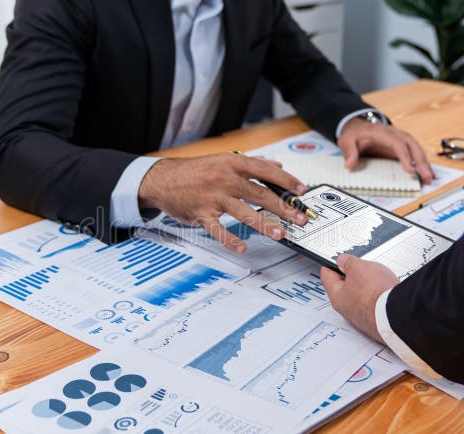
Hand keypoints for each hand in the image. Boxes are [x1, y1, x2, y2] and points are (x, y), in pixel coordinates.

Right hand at [138, 153, 308, 252]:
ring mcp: (213, 197)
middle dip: (283, 207)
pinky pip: (218, 229)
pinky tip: (241, 248)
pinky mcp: (202, 213)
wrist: (162, 179)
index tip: (302, 191)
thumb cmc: (194, 171)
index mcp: (233, 163)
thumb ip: (251, 163)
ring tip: (280, 234)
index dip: (286, 180)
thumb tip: (275, 164)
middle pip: (260, 193)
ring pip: (243, 212)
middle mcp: (225, 178)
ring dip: (264, 224)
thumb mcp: (223, 160)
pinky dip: (230, 239)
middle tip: (299, 218)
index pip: (266, 170)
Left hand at [320, 254, 398, 343]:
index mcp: (337, 296)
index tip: (331, 261)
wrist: (399, 314)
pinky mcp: (376, 321)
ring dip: (366, 288)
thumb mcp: (358, 268)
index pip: (327, 277)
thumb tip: (342, 261)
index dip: (329, 265)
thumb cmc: (377, 293)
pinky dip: (377, 298)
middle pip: (344, 289)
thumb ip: (348, 263)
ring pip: (360, 298)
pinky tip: (385, 293)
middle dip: (351, 277)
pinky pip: (373, 306)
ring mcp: (362, 318)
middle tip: (358, 268)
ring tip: (376, 280)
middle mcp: (347, 310)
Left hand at [338, 117, 434, 183]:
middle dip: (421, 161)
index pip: (397, 143)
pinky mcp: (402, 146)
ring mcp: (401, 139)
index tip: (409, 170)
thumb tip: (350, 164)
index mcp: (383, 132)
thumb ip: (349, 151)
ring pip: (417, 149)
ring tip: (429, 177)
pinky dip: (422, 162)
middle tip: (426, 176)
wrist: (358, 127)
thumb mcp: (346, 140)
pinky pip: (415, 153)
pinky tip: (427, 173)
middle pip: (412, 145)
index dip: (404, 156)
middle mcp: (395, 134)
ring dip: (424, 163)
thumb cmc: (354, 134)